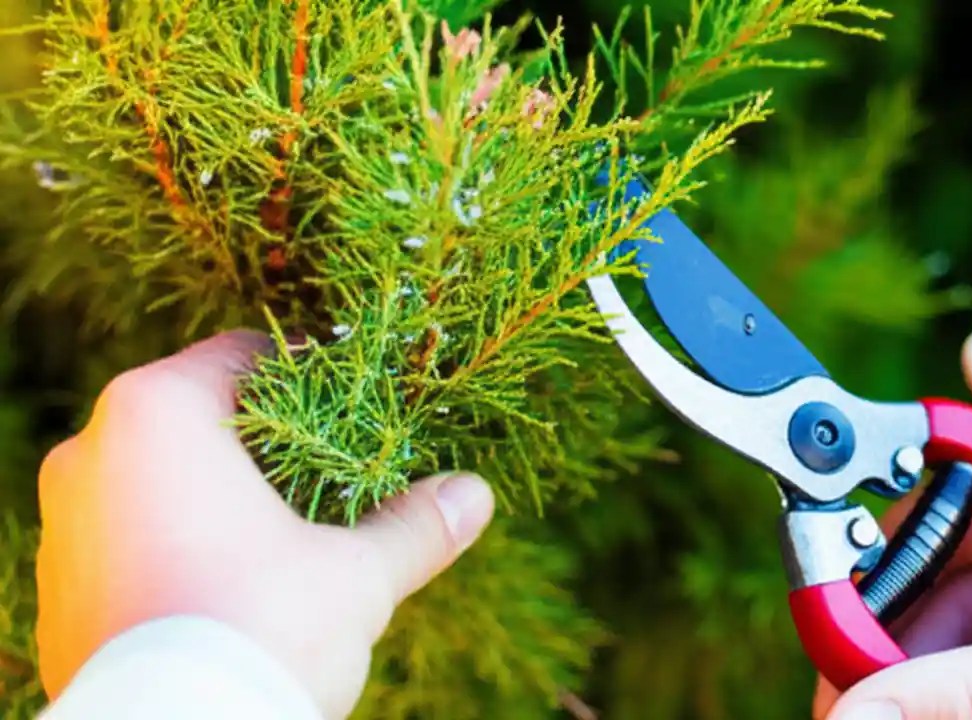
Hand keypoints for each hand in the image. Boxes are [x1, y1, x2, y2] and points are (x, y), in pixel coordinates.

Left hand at [35, 330, 494, 718]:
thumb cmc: (258, 629)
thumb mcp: (355, 574)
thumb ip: (414, 527)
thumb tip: (474, 497)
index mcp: (156, 415)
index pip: (244, 356)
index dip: (313, 375)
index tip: (359, 407)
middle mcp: (91, 453)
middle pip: (202, 420)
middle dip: (272, 446)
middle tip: (337, 475)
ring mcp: (65, 525)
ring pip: (161, 482)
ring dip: (225, 499)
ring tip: (293, 535)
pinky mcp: (60, 590)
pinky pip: (130, 540)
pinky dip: (183, 547)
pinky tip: (239, 585)